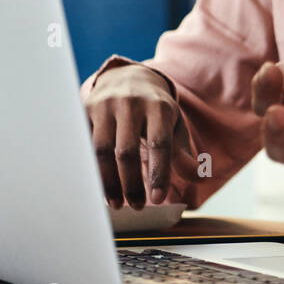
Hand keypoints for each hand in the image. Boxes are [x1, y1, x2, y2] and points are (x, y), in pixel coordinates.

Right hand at [85, 65, 194, 208]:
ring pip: (100, 150)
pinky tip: (96, 187)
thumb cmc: (155, 109)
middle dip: (131, 183)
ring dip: (108, 182)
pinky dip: (89, 169)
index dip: (158, 173)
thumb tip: (201, 178)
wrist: (127, 77)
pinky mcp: (84, 111)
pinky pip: (83, 145)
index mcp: (159, 106)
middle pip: (126, 151)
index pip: (160, 143)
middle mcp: (130, 103)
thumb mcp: (174, 125)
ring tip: (116, 204)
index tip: (158, 200)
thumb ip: (184, 153)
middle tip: (137, 206)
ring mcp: (104, 106)